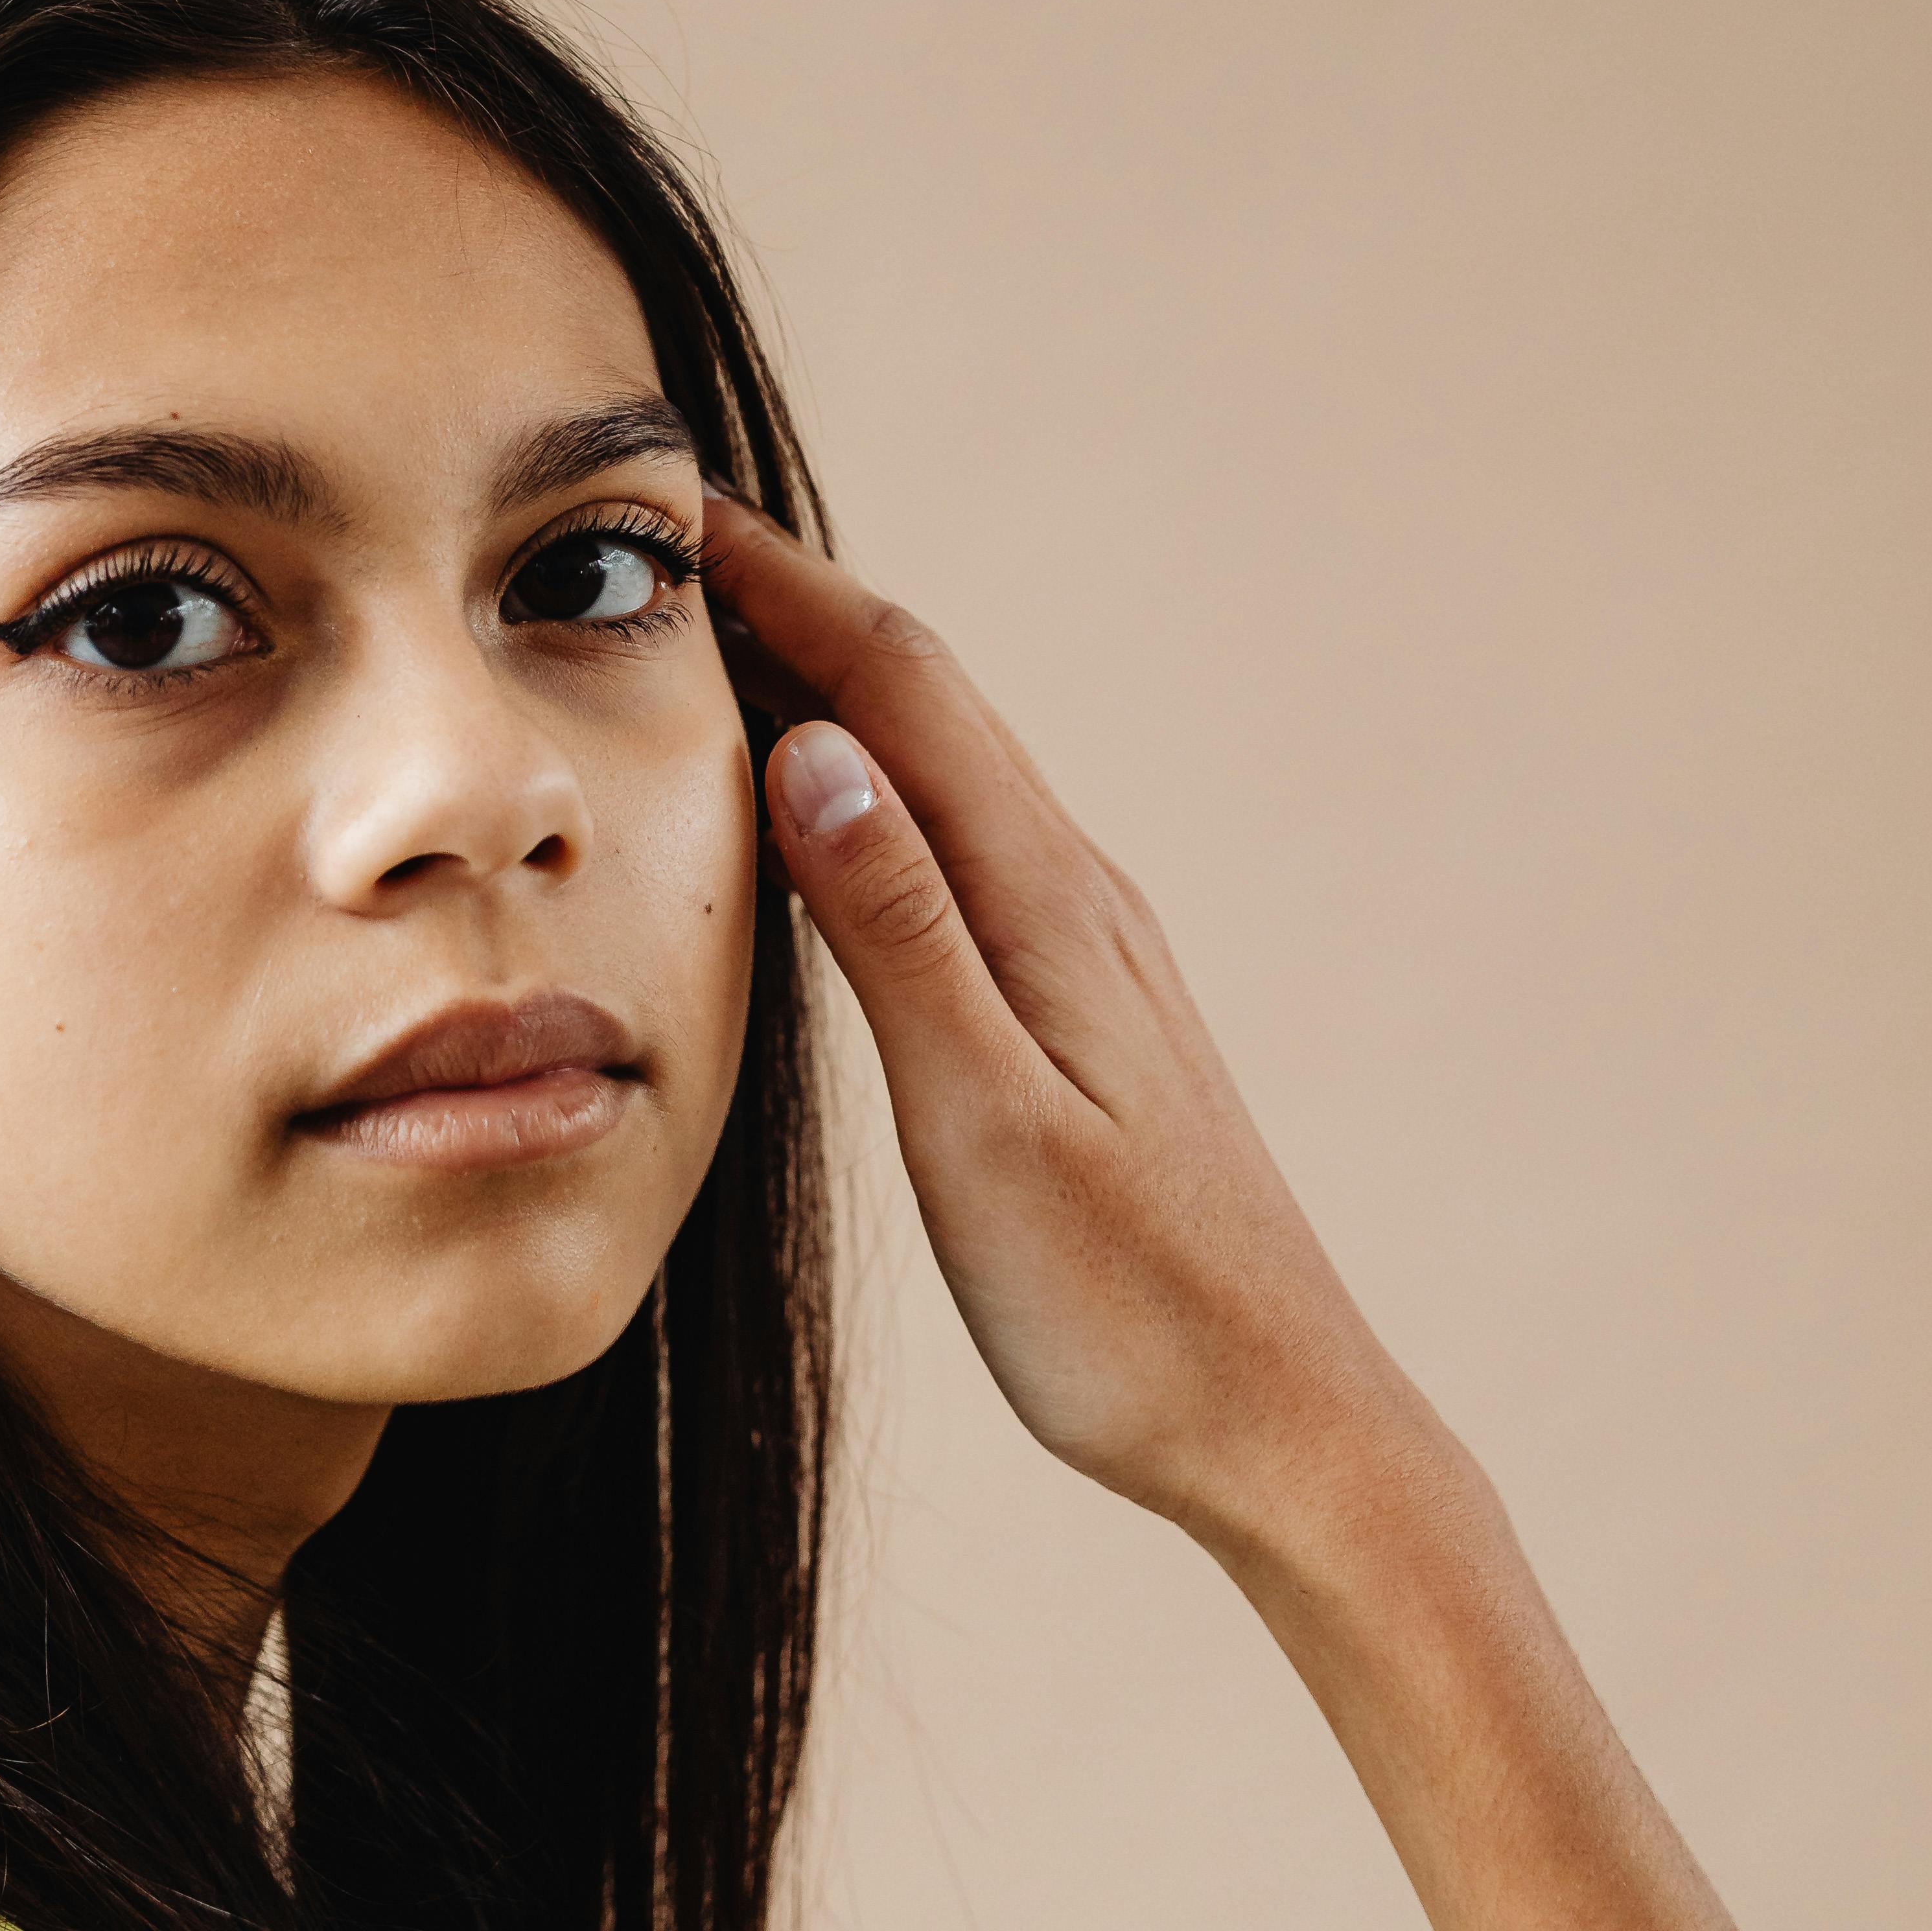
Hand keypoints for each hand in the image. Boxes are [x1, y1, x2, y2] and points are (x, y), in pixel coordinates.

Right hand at [703, 488, 1432, 1557]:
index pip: (898, 684)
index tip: (667, 509)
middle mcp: (1073, 890)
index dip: (781, 584)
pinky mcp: (1076, 1000)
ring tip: (709, 648)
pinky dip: (866, 783)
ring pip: (940, 761)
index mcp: (1044, 900)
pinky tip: (817, 817)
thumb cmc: (1127, 1307)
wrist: (1277, 1421)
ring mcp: (1081, 942)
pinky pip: (955, 838)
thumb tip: (820, 751)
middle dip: (791, 603)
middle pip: (920, 695)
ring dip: (827, 683)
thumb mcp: (988, 1125)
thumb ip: (901, 936)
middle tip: (654, 549)